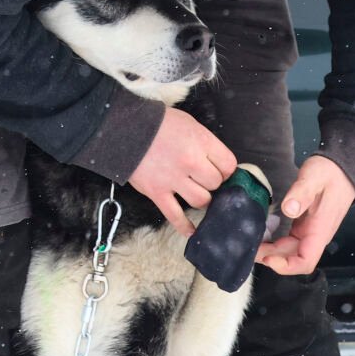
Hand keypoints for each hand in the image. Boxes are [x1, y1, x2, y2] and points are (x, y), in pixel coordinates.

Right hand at [128, 107, 237, 234]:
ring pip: (201, 200)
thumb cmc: (158, 124)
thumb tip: (216, 163)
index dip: (225, 169)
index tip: (218, 169)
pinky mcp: (157, 192)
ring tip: (194, 191)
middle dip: (211, 182)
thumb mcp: (189, 124)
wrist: (125, 128)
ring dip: (201, 198)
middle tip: (201, 178)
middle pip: (215, 184)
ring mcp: (173, 179)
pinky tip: (191, 231)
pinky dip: (184, 226)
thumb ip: (205, 143)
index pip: (228, 165)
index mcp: (200, 142)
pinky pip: (174, 216)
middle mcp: (190, 162)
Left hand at [256, 155, 354, 275]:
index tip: (267, 257)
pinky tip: (261, 235)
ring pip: (289, 252)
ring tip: (252, 241)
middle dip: (271, 258)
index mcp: (319, 230)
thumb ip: (301, 192)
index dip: (286, 266)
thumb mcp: (314, 178)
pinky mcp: (304, 228)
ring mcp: (310, 233)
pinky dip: (274, 243)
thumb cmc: (329, 173)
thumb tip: (288, 209)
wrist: (342, 169)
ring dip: (271, 252)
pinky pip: (289, 242)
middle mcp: (315, 237)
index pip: (305, 262)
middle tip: (249, 247)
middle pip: (294, 259)